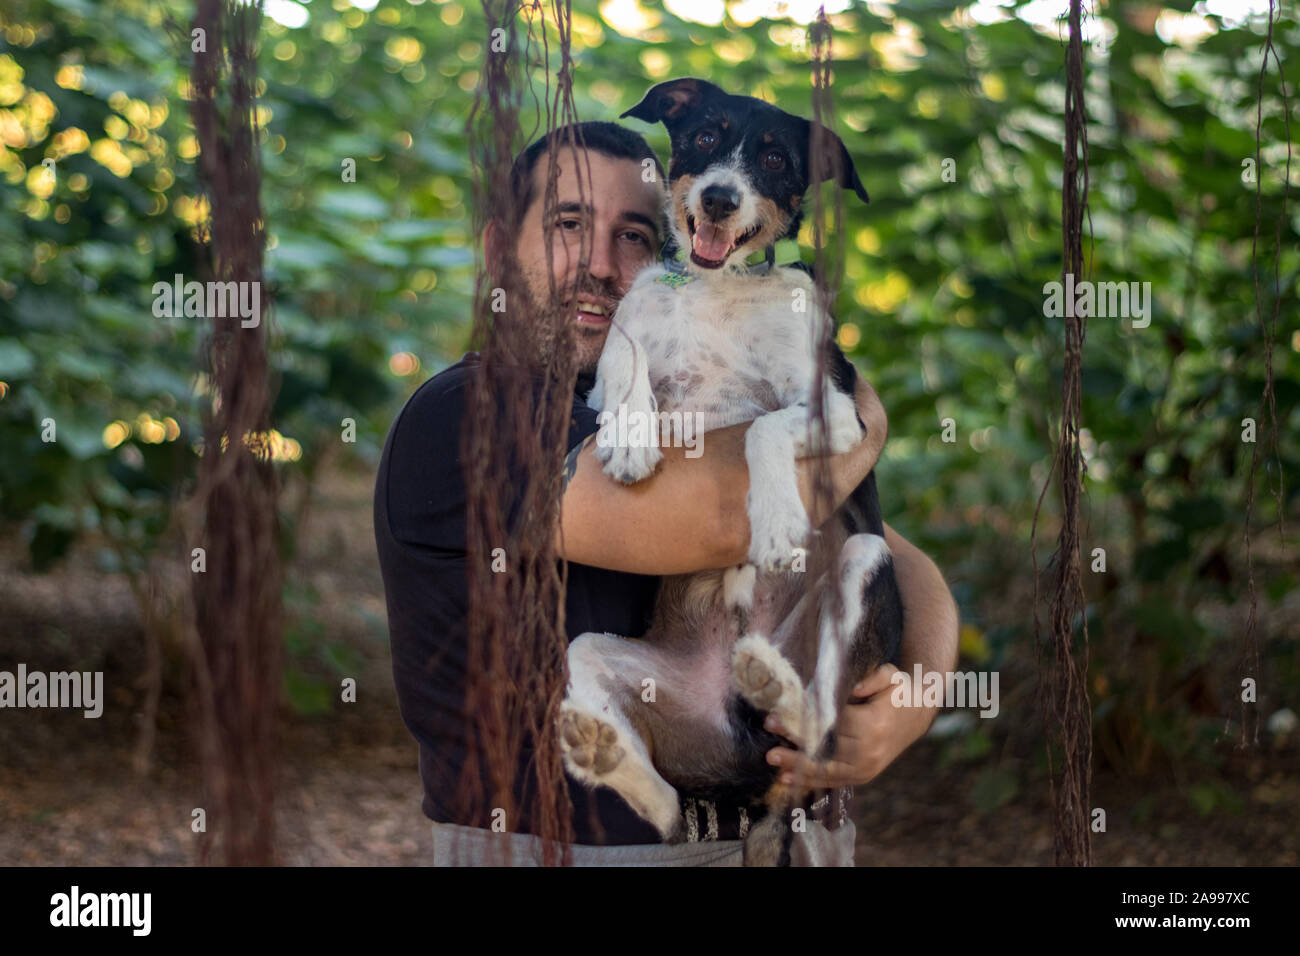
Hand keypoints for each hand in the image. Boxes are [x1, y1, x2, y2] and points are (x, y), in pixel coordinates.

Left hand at [763, 663, 931, 788]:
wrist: (918, 715)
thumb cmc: (898, 691)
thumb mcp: (890, 676)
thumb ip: (871, 678)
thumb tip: (850, 687)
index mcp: (872, 725)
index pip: (830, 723)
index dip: (802, 720)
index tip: (778, 715)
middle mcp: (868, 751)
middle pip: (823, 747)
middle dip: (793, 739)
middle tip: (768, 728)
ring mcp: (866, 768)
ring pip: (825, 769)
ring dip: (796, 765)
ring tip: (771, 758)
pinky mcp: (864, 776)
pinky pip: (833, 780)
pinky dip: (810, 780)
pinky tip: (787, 779)